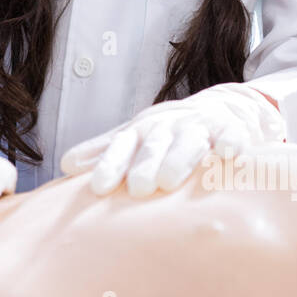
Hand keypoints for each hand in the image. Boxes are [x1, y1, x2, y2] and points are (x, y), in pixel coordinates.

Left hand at [60, 84, 285, 197]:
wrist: (222, 108)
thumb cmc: (170, 131)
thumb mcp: (136, 136)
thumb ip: (104, 150)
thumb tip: (65, 165)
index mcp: (142, 131)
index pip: (122, 147)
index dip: (110, 165)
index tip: (98, 188)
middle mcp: (168, 127)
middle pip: (154, 145)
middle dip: (144, 164)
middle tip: (137, 188)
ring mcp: (200, 127)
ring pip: (189, 141)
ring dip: (178, 159)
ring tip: (168, 181)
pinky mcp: (231, 130)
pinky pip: (231, 136)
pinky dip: (229, 143)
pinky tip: (226, 155)